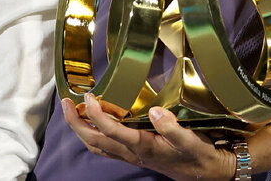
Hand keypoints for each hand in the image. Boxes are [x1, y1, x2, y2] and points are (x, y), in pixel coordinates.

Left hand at [60, 95, 236, 180]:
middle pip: (94, 141)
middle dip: (76, 123)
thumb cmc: (198, 155)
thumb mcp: (191, 140)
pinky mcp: (133, 154)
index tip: (88, 97)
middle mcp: (132, 153)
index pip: (111, 131)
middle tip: (65, 103)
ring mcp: (130, 155)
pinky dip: (92, 136)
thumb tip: (154, 111)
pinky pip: (104, 148)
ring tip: (71, 110)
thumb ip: (172, 127)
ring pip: (96, 146)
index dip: (96, 114)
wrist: (205, 173)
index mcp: (143, 146)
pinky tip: (90, 125)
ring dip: (80, 130)